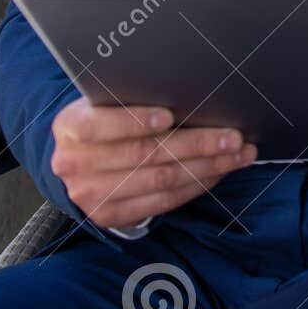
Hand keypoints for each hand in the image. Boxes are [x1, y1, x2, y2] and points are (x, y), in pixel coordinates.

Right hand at [50, 99, 256, 229]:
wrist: (78, 160)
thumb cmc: (104, 119)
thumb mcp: (104, 102)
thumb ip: (131, 98)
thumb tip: (190, 92)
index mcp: (69, 126)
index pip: (99, 126)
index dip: (134, 121)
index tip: (169, 115)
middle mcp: (74, 164)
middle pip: (144, 154)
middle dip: (195, 144)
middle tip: (232, 136)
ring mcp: (91, 195)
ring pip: (160, 180)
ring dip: (207, 166)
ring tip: (238, 154)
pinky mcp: (109, 216)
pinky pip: (163, 202)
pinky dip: (196, 185)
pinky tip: (219, 171)